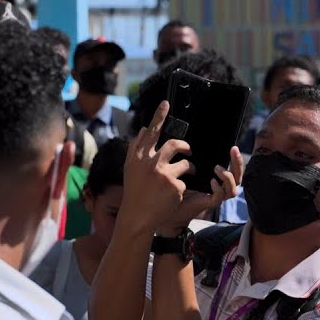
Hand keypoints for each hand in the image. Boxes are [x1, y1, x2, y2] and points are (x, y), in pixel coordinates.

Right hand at [121, 102, 199, 234]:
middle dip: (184, 146)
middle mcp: (150, 163)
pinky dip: (182, 187)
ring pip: (185, 164)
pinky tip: (174, 195)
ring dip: (189, 167)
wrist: (136, 217)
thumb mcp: (130, 169)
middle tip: (188, 150)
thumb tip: (145, 129)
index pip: (151, 132)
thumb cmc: (134, 191)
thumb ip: (137, 149)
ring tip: (189, 173)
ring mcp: (163, 175)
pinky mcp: (175, 187)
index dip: (159, 117)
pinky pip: (185, 181)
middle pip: (174, 144)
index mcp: (139, 157)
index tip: (166, 103)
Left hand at [178, 147, 243, 224]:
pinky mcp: (211, 203)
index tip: (233, 147)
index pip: (234, 170)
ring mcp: (218, 196)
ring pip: (233, 189)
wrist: (172, 203)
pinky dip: (218, 189)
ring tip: (217, 168)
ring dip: (228, 177)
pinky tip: (212, 181)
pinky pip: (220, 197)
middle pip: (238, 177)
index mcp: (220, 179)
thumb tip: (201, 144)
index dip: (237, 159)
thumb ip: (199, 159)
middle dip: (238, 163)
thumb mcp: (191, 168)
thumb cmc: (181, 184)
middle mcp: (222, 188)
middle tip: (234, 150)